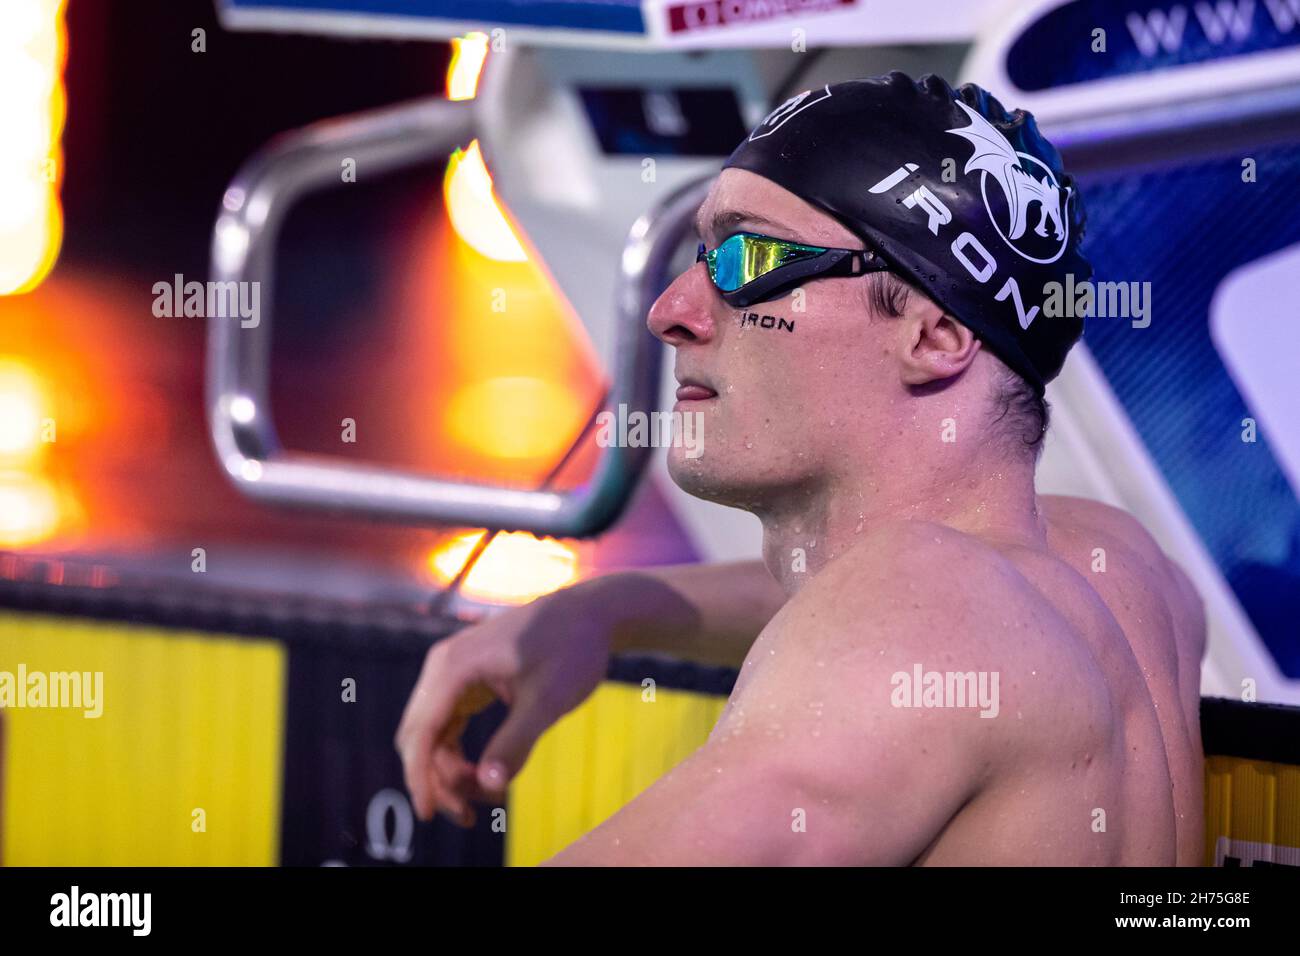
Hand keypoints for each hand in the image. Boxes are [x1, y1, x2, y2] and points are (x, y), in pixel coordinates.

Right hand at [394, 581, 614, 825]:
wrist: (587, 614)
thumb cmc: (570, 649)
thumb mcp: (548, 700)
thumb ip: (516, 743)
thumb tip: (489, 786)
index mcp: (454, 666)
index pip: (422, 731)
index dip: (420, 777)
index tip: (431, 814)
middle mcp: (443, 667)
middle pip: (419, 737)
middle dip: (437, 780)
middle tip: (470, 815)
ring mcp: (451, 672)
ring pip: (431, 736)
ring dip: (448, 772)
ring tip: (486, 800)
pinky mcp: (465, 681)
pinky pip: (447, 727)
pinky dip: (457, 755)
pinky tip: (483, 776)